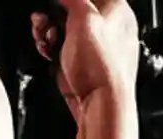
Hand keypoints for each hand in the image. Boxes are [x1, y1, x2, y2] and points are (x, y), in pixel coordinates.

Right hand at [31, 0, 139, 117]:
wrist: (99, 103)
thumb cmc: (101, 66)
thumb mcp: (83, 18)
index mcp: (117, 9)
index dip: (67, 0)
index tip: (53, 5)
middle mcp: (108, 27)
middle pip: (72, 10)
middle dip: (52, 15)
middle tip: (45, 21)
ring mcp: (94, 47)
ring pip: (64, 30)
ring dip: (48, 32)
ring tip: (46, 39)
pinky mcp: (81, 63)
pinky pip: (62, 48)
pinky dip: (52, 48)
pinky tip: (49, 51)